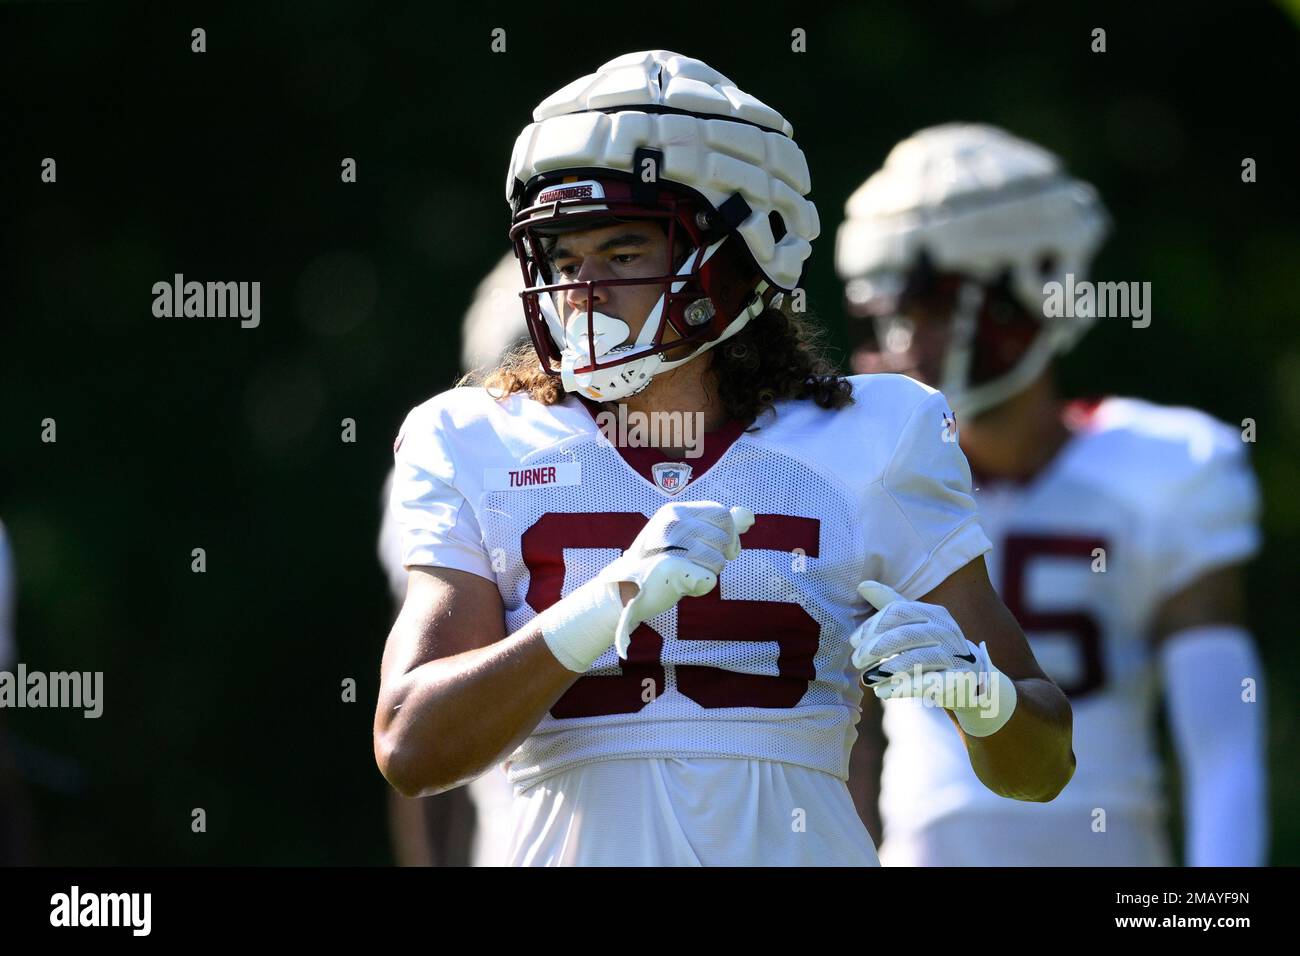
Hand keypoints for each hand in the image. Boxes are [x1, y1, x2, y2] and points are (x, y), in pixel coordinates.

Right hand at [602, 501, 754, 658]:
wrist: (626, 590)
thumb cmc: (660, 562)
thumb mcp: (687, 536)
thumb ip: (718, 525)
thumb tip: (749, 515)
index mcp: (676, 511)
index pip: (722, 514)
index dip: (730, 535)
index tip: (721, 550)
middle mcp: (673, 523)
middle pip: (724, 537)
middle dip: (720, 555)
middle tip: (698, 563)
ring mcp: (672, 545)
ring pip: (718, 561)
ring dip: (708, 572)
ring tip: (685, 572)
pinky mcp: (674, 569)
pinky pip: (709, 579)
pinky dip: (700, 586)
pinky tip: (682, 584)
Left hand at [849, 581, 1003, 715]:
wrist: (970, 680)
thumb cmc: (932, 648)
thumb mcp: (914, 624)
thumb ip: (890, 605)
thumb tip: (863, 584)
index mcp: (934, 613)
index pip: (898, 611)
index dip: (872, 625)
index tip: (854, 641)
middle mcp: (947, 631)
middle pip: (904, 635)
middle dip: (875, 649)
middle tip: (856, 662)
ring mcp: (955, 656)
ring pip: (915, 660)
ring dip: (885, 670)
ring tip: (867, 678)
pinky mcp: (958, 680)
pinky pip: (926, 683)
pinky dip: (901, 688)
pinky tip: (882, 692)